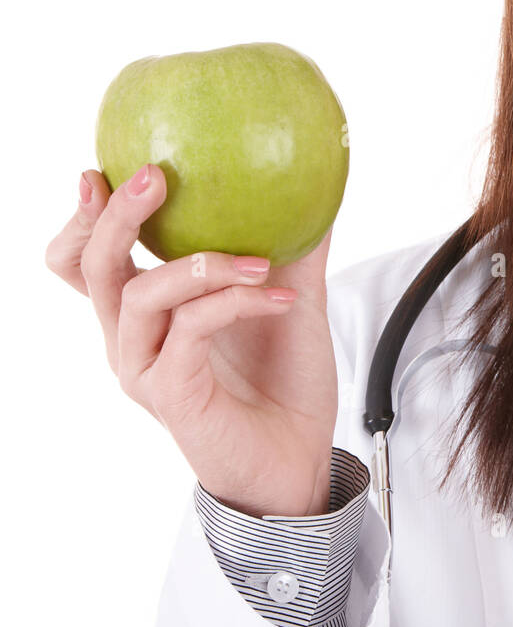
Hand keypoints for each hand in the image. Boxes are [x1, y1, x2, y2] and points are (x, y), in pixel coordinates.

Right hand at [46, 164, 340, 516]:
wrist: (300, 455)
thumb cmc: (284, 382)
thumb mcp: (291, 298)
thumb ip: (293, 247)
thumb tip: (313, 187)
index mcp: (149, 316)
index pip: (87, 263)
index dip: (85, 218)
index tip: (102, 170)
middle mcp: (134, 342)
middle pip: (93, 270)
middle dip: (116, 216)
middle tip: (154, 176)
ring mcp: (148, 371)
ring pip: (141, 296)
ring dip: (202, 264)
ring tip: (261, 261)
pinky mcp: (174, 396)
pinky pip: (189, 331)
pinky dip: (234, 303)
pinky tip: (279, 299)